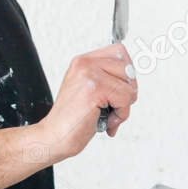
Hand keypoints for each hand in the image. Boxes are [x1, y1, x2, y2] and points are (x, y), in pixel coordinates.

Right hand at [32, 43, 137, 161]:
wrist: (55, 136)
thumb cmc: (73, 119)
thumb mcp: (89, 90)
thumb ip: (108, 79)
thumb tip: (133, 76)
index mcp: (83, 61)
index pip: (119, 51)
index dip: (126, 74)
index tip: (118, 91)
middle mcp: (85, 63)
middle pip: (128, 68)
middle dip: (128, 92)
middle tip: (113, 107)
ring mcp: (89, 74)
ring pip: (129, 85)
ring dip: (124, 106)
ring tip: (107, 115)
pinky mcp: (94, 89)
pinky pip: (125, 99)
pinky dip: (120, 116)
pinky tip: (106, 121)